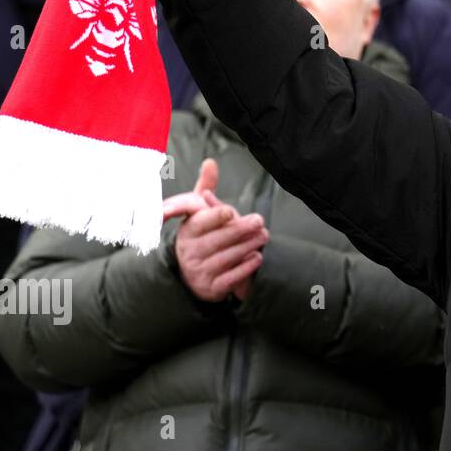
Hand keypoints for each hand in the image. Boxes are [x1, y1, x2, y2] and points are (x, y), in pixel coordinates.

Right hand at [165, 159, 267, 302]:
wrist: (193, 275)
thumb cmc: (202, 236)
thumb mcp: (200, 213)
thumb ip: (207, 188)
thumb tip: (210, 162)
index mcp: (187, 231)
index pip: (201, 223)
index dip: (216, 217)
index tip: (230, 211)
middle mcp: (189, 252)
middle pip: (219, 239)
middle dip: (241, 230)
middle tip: (260, 222)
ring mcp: (199, 271)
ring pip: (227, 257)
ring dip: (248, 246)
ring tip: (263, 236)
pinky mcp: (211, 288)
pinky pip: (231, 277)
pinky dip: (246, 267)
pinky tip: (257, 257)